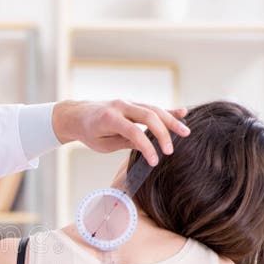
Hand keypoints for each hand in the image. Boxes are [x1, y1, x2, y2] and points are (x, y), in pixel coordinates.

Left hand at [52, 100, 189, 165]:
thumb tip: (147, 146)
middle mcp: (121, 106)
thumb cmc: (89, 132)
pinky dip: (167, 111)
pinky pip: (152, 106)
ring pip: (154, 109)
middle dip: (163, 133)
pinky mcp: (133, 103)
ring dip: (171, 120)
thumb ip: (125, 142)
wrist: (78, 115)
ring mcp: (128, 102)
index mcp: (109, 118)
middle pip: (149, 116)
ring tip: (185, 132)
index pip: (134, 132)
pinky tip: (183, 112)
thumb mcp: (103, 144)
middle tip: (170, 150)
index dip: (147, 147)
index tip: (155, 161)